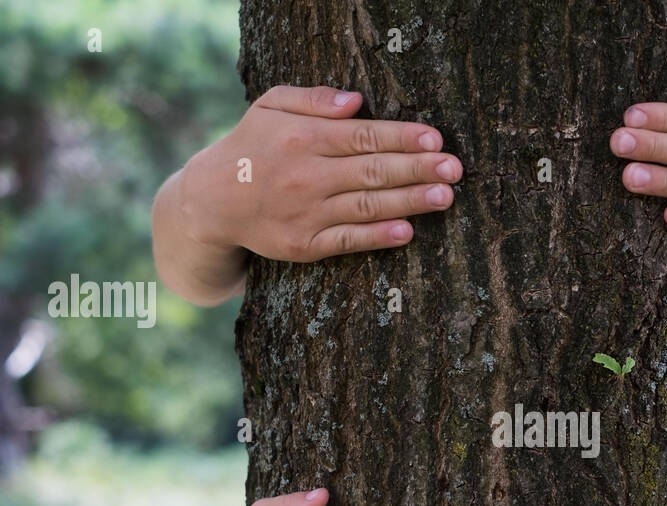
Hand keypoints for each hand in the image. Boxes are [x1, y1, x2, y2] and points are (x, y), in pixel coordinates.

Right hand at [180, 85, 463, 260]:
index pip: (364, 136)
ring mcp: (306, 213)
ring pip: (367, 205)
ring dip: (409, 202)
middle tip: (455, 169)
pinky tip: (406, 231)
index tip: (435, 139)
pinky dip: (378, 237)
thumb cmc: (252, 147)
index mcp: (303, 138)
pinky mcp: (305, 245)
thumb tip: (357, 100)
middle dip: (417, 169)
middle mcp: (307, 175)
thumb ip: (313, 100)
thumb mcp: (271, 107)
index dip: (402, 138)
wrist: (212, 202)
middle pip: (373, 171)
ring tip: (445, 197)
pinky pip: (348, 240)